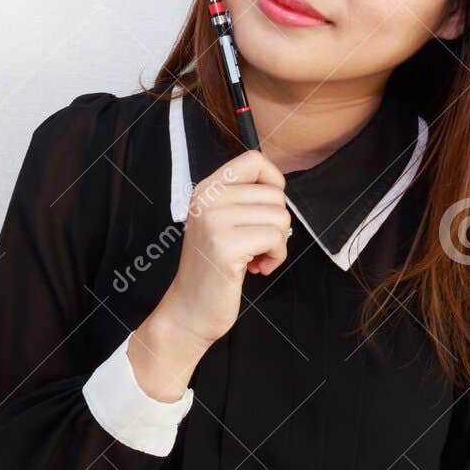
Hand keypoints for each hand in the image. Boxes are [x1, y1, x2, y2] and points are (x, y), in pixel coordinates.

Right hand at [155, 147, 290, 346]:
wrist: (189, 309)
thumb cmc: (213, 269)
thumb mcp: (221, 223)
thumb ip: (242, 200)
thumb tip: (278, 187)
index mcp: (206, 190)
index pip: (253, 159)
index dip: (273, 182)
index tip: (265, 210)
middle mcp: (207, 200)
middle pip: (274, 194)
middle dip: (276, 224)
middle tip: (257, 245)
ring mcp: (214, 221)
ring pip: (279, 216)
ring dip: (277, 244)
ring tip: (255, 258)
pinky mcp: (226, 246)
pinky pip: (275, 238)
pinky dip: (275, 257)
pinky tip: (257, 268)